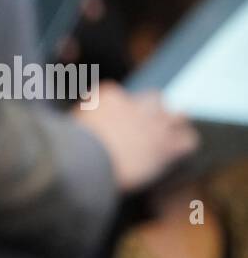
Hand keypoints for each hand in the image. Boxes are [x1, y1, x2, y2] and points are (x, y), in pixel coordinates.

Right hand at [73, 84, 198, 193]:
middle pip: (154, 99)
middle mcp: (136, 105)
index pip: (116, 95)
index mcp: (108, 97)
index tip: (109, 124)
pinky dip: (183, 146)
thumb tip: (84, 124)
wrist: (87, 162)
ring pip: (177, 116)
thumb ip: (81, 120)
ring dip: (172, 126)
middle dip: (151, 110)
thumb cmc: (71, 149)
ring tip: (164, 139)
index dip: (116, 111)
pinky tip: (175, 154)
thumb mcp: (69, 126)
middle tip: (142, 128)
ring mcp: (154, 124)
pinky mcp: (167, 145)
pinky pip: (187, 141)